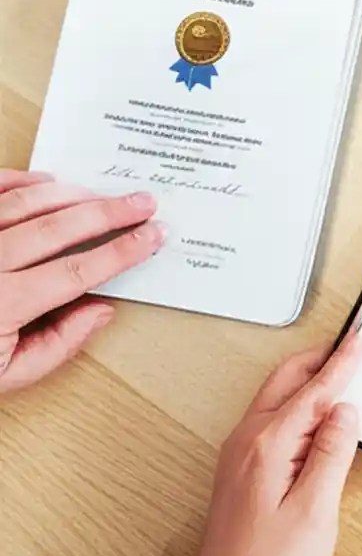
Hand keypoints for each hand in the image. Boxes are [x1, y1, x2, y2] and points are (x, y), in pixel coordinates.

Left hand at [0, 169, 163, 393]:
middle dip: (109, 212)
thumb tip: (101, 309)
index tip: (153, 236)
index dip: (123, 250)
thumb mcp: (8, 376)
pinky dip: (17, 180)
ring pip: (24, 203)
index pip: (80, 270)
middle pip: (59, 228)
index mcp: (3, 306)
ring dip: (70, 194)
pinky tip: (44, 181)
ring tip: (102, 193)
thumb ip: (59, 343)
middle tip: (142, 201)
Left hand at [174, 337, 361, 555]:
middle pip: (286, 382)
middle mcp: (246, 443)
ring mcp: (238, 455)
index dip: (341, 365)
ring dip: (306, 381)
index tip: (358, 342)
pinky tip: (311, 415)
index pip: (314, 392)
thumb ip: (332, 455)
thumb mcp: (315, 510)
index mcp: (267, 447)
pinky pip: (269, 419)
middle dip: (319, 359)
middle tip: (347, 345)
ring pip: (276, 399)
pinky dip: (294, 404)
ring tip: (335, 372)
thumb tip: (345, 413)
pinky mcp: (240, 470)